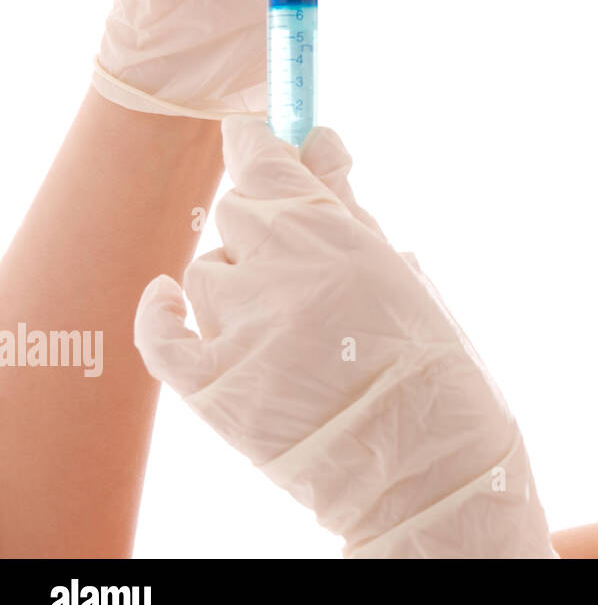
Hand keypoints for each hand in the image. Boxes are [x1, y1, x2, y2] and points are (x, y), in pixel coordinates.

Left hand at [133, 117, 556, 557]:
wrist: (426, 467)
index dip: (260, 146)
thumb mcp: (396, 268)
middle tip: (299, 260)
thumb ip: (345, 200)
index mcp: (333, 236)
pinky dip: (163, 314)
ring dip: (237, 282)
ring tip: (281, 320)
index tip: (264, 143)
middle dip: (265, 226)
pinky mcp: (211, 388)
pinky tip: (172, 303)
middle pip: (238, 214)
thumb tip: (317, 138)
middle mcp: (280, 272)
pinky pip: (161, 334)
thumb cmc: (429, 363)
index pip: (263, 159)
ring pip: (207, 273)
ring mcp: (240, 330)